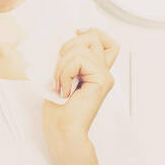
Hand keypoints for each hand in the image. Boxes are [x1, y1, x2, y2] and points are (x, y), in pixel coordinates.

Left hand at [42, 27, 118, 150]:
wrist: (62, 132)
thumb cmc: (58, 110)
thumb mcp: (60, 75)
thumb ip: (70, 58)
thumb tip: (68, 37)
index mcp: (96, 71)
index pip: (103, 39)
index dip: (90, 32)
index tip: (74, 38)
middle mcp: (104, 72)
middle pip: (93, 36)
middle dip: (68, 46)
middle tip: (60, 71)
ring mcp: (105, 76)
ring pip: (83, 46)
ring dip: (63, 64)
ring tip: (60, 84)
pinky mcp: (102, 80)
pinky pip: (79, 60)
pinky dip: (65, 72)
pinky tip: (65, 89)